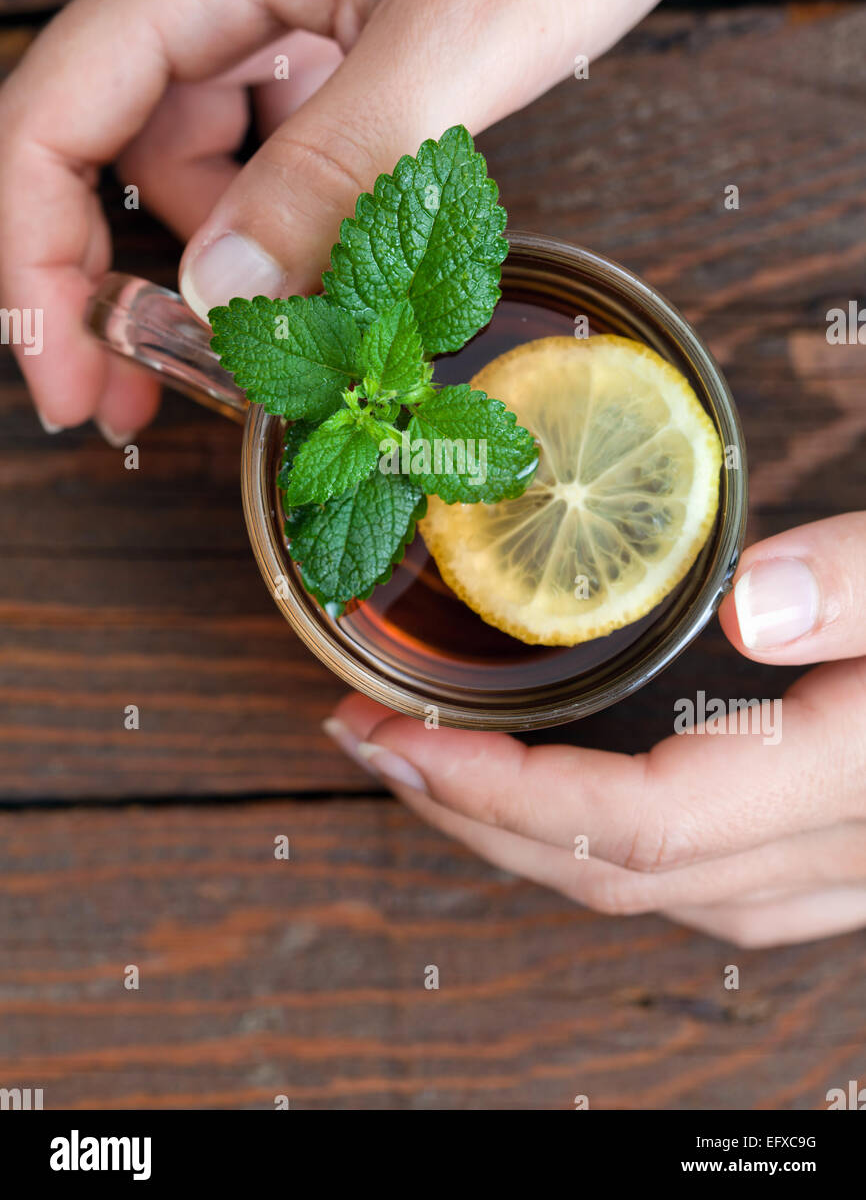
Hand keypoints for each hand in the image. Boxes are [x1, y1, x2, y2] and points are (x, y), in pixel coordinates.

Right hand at [0, 0, 828, 440]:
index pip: (49, 125)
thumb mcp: (454, 43)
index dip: (36, 265)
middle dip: (108, 282)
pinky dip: (282, 219)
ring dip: (214, 260)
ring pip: (187, 159)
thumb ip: (333, 172)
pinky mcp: (326, 30)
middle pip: (100, 150)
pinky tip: (328, 265)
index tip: (74, 380)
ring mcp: (268, 2)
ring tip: (272, 341)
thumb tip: (223, 292)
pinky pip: (265, 142)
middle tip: (143, 400)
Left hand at [325, 513, 865, 946]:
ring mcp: (845, 876)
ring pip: (651, 896)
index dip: (496, 791)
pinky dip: (603, 852)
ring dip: (524, 836)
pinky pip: (706, 889)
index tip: (392, 731)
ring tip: (436, 762)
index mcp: (848, 780)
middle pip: (611, 873)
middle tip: (369, 737)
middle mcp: (839, 856)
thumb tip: (752, 605)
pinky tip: (562, 808)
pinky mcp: (847, 860)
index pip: (637, 823)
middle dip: (467, 812)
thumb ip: (863, 585)